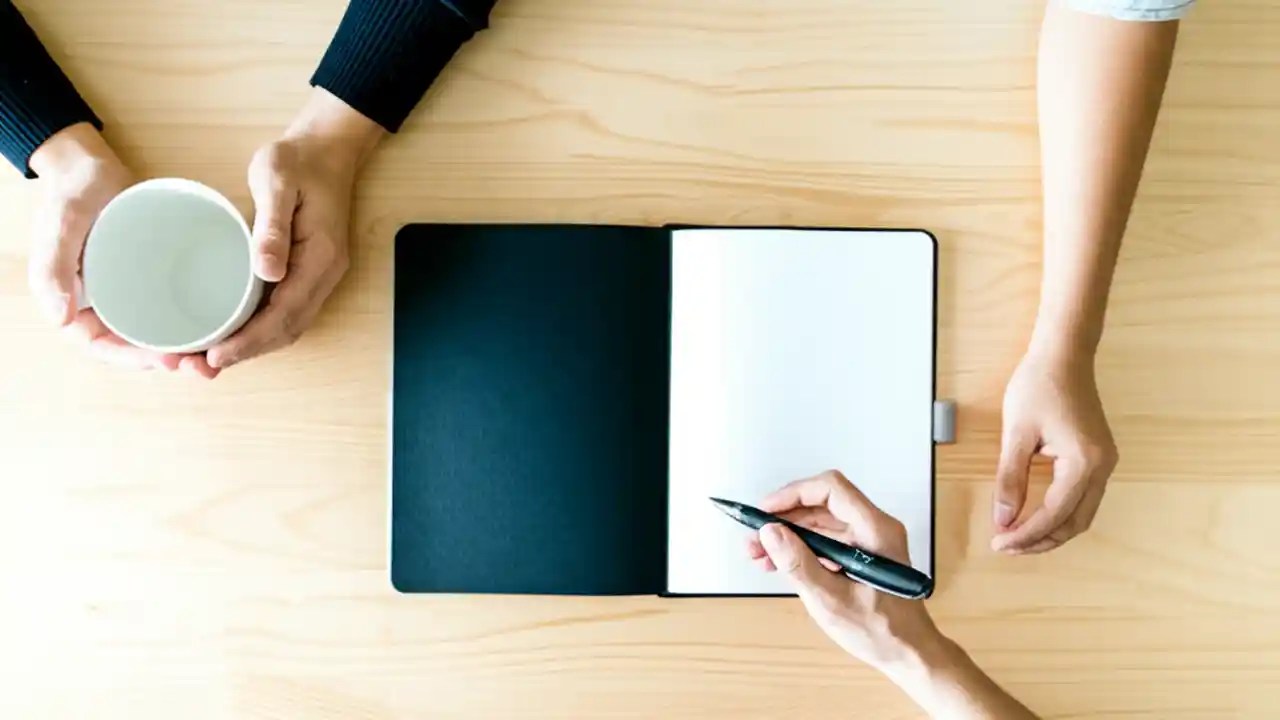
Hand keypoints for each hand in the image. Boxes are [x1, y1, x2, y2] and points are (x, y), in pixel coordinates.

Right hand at [27, 124, 214, 376]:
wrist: (88, 164)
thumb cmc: (71, 190)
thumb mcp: (62, 224)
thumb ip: (54, 267)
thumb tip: (62, 320)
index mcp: (72, 301)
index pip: (102, 345)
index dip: (133, 360)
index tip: (166, 362)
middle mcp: (100, 304)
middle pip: (133, 346)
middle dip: (167, 362)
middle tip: (203, 367)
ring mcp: (126, 293)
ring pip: (155, 332)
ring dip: (185, 349)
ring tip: (217, 357)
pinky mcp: (148, 278)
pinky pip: (168, 308)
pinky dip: (192, 322)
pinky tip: (221, 326)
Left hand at [207, 88, 383, 368]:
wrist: (328, 148)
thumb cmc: (298, 160)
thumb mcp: (277, 181)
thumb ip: (272, 226)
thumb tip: (266, 273)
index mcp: (320, 258)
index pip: (285, 314)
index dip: (251, 340)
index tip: (216, 355)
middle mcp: (325, 275)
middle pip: (288, 330)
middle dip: (249, 352)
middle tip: (204, 365)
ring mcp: (320, 275)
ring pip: (289, 325)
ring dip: (256, 345)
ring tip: (214, 356)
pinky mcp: (309, 271)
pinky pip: (288, 310)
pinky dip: (262, 328)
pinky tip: (235, 329)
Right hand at [745, 470, 944, 672]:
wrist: (908, 653)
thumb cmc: (880, 631)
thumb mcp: (832, 600)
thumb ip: (799, 564)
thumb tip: (769, 532)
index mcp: (876, 530)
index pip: (831, 490)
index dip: (793, 494)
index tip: (764, 511)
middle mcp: (874, 527)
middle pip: (822, 504)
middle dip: (784, 518)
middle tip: (754, 538)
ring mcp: (868, 540)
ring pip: (821, 522)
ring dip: (788, 534)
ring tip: (759, 554)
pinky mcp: (861, 554)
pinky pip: (826, 540)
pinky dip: (801, 548)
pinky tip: (778, 563)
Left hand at [991, 349, 1117, 553]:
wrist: (1063, 355)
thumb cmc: (1039, 385)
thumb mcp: (1016, 433)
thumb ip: (1010, 479)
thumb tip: (1002, 519)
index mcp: (1084, 462)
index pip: (1054, 515)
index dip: (1025, 535)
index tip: (999, 544)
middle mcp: (1103, 467)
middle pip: (1075, 523)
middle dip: (1041, 540)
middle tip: (1007, 546)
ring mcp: (1105, 463)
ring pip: (1082, 514)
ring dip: (1052, 530)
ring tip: (1018, 536)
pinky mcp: (1099, 458)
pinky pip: (1083, 498)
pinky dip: (1061, 514)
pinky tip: (1035, 516)